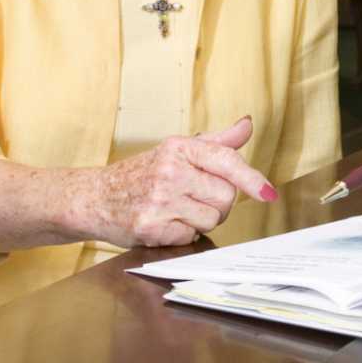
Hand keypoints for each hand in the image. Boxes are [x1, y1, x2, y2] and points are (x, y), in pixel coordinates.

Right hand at [86, 115, 276, 246]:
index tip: (268, 193)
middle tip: (194, 198)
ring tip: (177, 211)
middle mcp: (170, 171)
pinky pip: (190, 237)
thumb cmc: (139, 175)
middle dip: (217, 203)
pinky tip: (166, 224)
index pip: (227, 160)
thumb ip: (216, 141)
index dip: (252, 179)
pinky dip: (182, 235)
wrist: (93, 198)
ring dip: (200, 220)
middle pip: (226, 197)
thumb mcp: (176, 150)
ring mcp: (159, 200)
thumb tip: (247, 125)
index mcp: (179, 147)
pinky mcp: (150, 228)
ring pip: (211, 219)